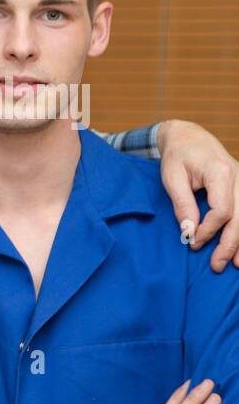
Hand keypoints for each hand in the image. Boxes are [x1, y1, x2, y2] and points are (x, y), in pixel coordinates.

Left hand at [158, 119, 238, 270]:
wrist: (188, 137)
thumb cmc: (177, 156)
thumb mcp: (172, 178)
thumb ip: (183, 204)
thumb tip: (189, 231)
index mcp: (221, 172)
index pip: (222, 210)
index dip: (209, 230)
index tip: (193, 243)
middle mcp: (238, 177)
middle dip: (229, 244)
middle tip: (216, 266)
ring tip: (236, 264)